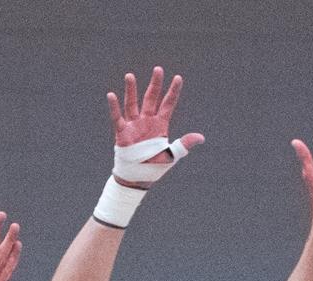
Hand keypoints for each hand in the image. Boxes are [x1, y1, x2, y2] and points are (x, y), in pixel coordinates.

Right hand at [107, 67, 204, 182]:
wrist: (137, 178)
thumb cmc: (154, 166)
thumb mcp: (172, 155)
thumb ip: (184, 144)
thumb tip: (201, 137)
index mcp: (160, 125)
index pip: (168, 104)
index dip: (173, 91)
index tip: (178, 77)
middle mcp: (147, 121)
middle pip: (151, 98)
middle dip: (155, 84)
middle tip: (158, 69)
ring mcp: (134, 125)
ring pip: (132, 103)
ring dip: (131, 90)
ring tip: (130, 75)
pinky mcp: (122, 133)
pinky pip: (117, 118)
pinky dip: (114, 107)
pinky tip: (111, 95)